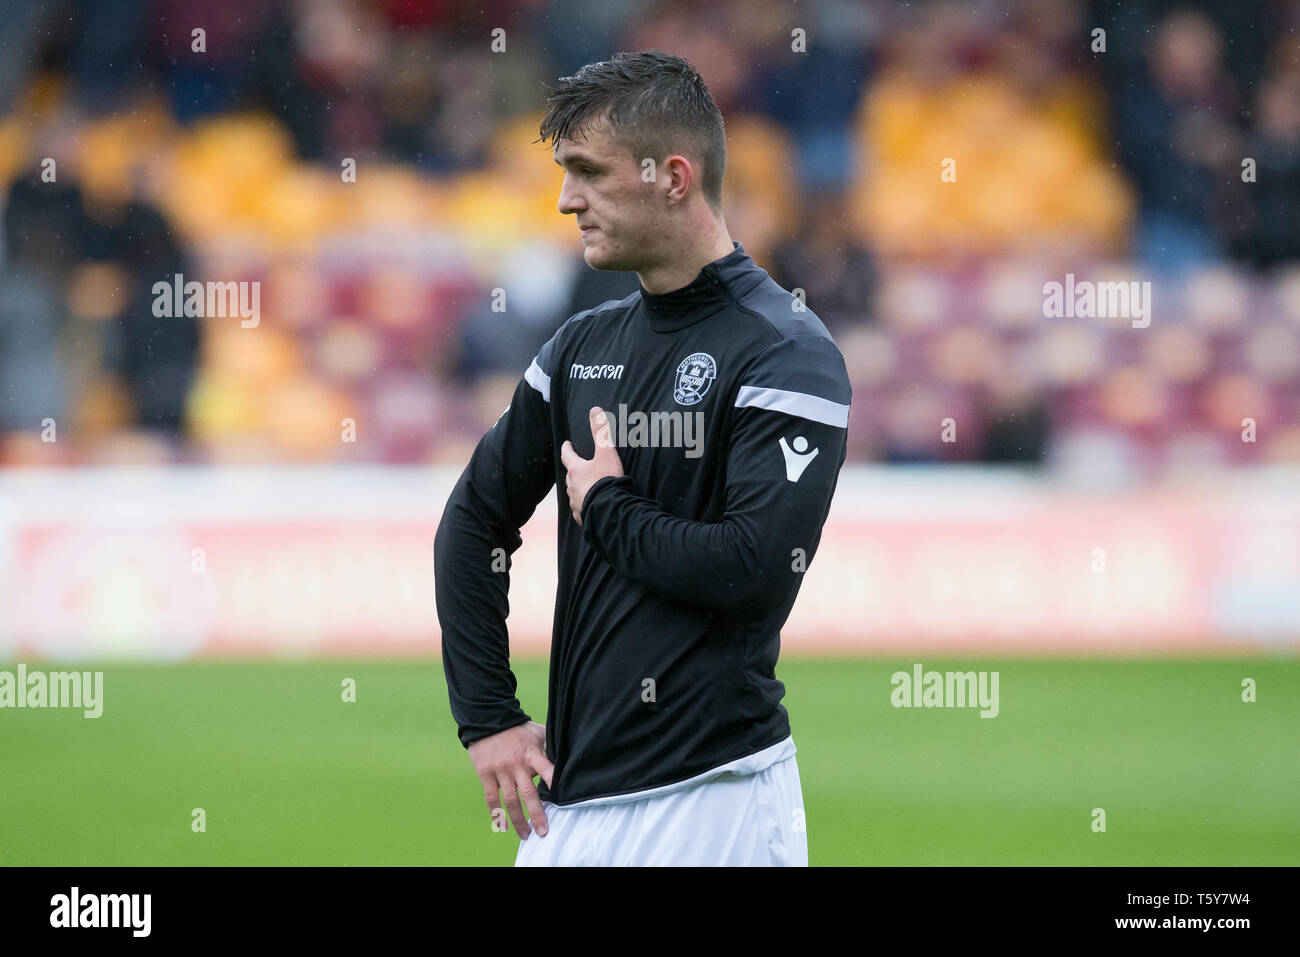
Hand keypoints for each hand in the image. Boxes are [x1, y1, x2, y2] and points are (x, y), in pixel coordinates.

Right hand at [467, 720, 554, 838]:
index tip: (562, 803)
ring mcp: (500, 770)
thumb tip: (566, 760)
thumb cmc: (517, 729)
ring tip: (525, 835)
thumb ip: (549, 747)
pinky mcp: (485, 774)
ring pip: (510, 801)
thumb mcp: (538, 733)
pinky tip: (502, 825)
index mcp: (532, 753)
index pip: (547, 771)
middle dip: (537, 814)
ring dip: (518, 820)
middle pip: (529, 794)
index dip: (554, 785)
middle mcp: (516, 764)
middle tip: (543, 832)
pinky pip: (491, 798)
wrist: (487, 720)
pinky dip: (496, 813)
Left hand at [560, 406, 624, 525]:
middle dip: (574, 471)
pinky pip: (580, 510)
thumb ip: (601, 432)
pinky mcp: (582, 517)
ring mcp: (575, 503)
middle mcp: (572, 486)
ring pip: (574, 493)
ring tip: (587, 488)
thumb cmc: (606, 481)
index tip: (567, 444)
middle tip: (579, 467)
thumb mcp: (606, 453)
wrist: (608, 511)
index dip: (567, 448)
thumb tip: (594, 410)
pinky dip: (585, 506)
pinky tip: (591, 507)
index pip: (567, 455)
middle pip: (570, 475)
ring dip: (579, 489)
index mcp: (575, 470)